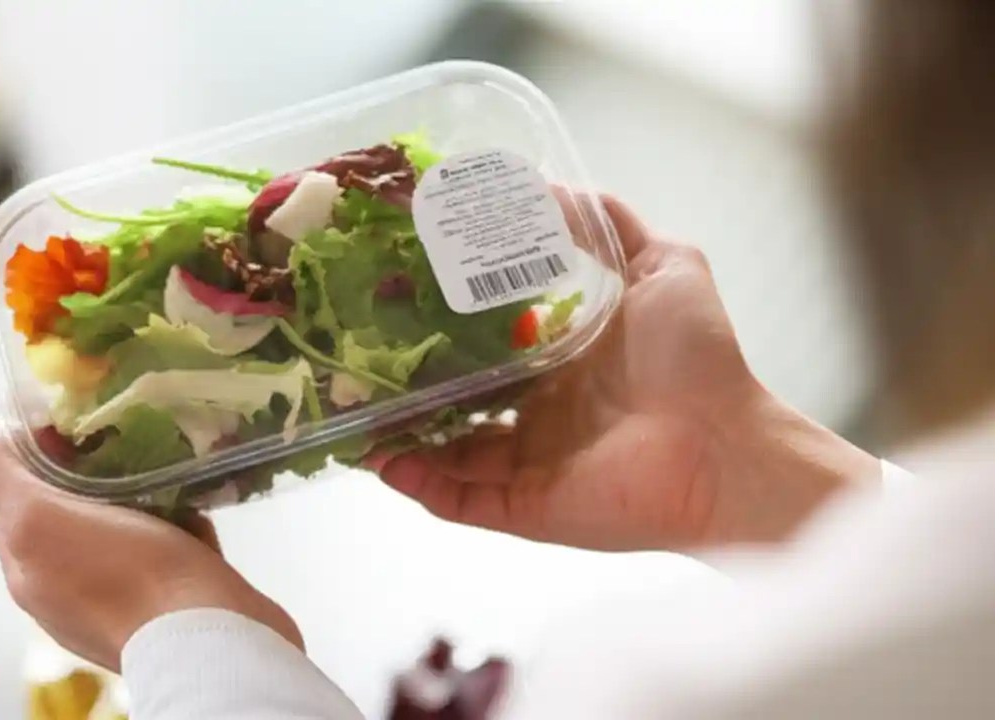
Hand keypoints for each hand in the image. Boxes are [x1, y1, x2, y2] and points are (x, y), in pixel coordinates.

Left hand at [0, 421, 299, 670]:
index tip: (49, 398)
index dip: (16, 437)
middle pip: (57, 497)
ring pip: (114, 514)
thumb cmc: (127, 577)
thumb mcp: (38, 521)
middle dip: (73, 453)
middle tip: (103, 412)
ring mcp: (121, 588)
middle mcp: (64, 582)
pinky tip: (189, 486)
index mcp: (25, 565)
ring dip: (128, 476)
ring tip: (151, 439)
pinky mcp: (174, 589)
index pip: (2, 486)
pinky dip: (172, 506)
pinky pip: (164, 534)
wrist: (212, 637)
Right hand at [380, 196, 878, 550]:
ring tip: (352, 411)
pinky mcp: (525, 509)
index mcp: (560, 365)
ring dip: (397, 437)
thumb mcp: (663, 265)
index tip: (400, 296)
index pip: (486, 348)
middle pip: (454, 403)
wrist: (726, 445)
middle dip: (407, 385)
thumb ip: (608, 224)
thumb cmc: (700, 359)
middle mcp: (537, 417)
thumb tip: (547, 184)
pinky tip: (381, 459)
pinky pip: (457, 501)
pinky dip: (417, 484)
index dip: (443, 327)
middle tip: (361, 355)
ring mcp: (527, 467)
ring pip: (443, 455)